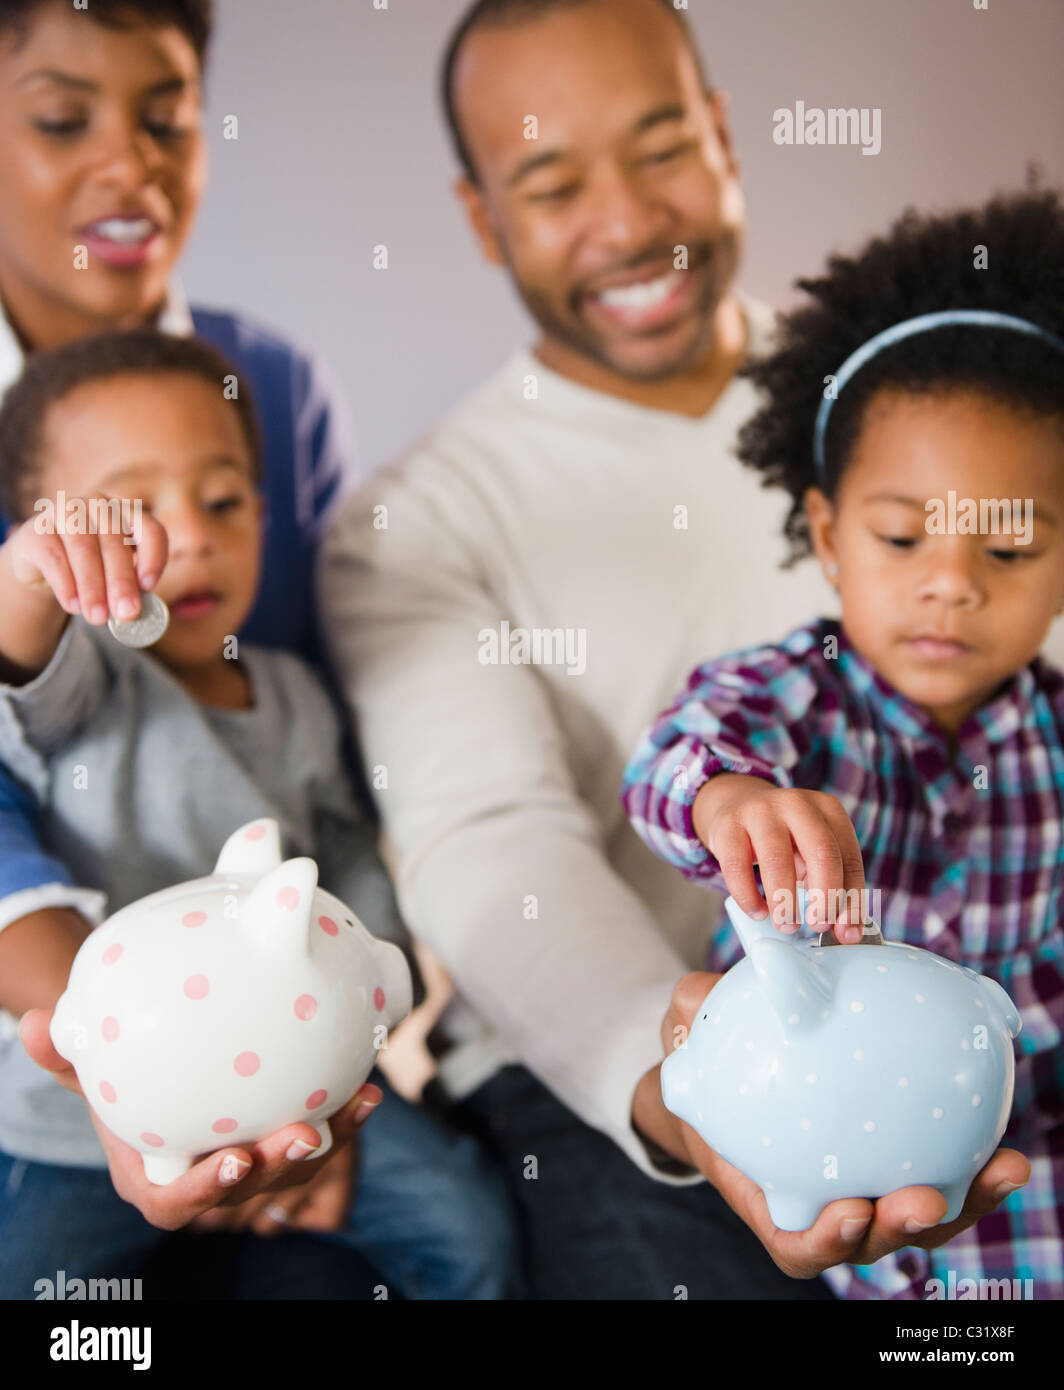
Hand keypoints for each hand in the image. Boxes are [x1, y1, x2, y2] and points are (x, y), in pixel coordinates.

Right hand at [8, 495, 167, 625]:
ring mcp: (65, 512)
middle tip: (126, 614)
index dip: (153, 557)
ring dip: (93, 586)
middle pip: (115, 542)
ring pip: (83, 548)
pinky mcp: (36, 529)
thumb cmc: (91, 571)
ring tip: (98, 617)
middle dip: (121, 582)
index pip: (150, 530)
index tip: (149, 586)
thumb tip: (134, 610)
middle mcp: (99, 506)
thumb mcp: (115, 576)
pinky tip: (73, 606)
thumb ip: (130, 587)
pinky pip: (54, 556)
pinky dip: (65, 584)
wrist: (43, 568)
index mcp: (128, 515)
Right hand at [19, 1007, 380, 1231]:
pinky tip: (368, 1087)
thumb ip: (66, 1054)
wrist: (158, 1064)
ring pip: (295, 1167)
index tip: (232, 1160)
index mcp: (156, 1174)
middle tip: (304, 1133)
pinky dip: (345, 1116)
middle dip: (281, 1167)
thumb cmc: (124, 1075)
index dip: (207, 1191)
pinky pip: (320, 1134)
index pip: (177, 1202)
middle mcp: (209, 1175)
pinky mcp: (284, 1135)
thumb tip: (32, 1024)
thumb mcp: (93, 1065)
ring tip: (358, 1104)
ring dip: (330, 1140)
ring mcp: (252, 1159)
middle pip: (250, 1188)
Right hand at [632, 972, 1031, 1279]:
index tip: (849, 1213)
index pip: (797, 1241)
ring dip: (966, 1204)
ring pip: (926, 1216)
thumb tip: (702, 1000)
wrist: (743, 1059)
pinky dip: (977, 1166)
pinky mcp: (908, 1155)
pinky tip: (1005, 1137)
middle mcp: (827, 1201)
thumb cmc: (711, 1052)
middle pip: (874, 1239)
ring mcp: (871, 1183)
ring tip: (1002, 1168)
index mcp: (769, 1190)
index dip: (824, 1241)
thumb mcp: (690, 1026)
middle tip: (923, 1200)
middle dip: (905, 1229)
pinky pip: (947, 1170)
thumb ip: (694, 1015)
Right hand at [692, 773, 865, 937]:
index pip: (848, 857)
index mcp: (829, 809)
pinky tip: (758, 912)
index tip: (845, 931)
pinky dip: (749, 897)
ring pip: (777, 862)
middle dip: (824, 898)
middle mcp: (797, 804)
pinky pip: (738, 868)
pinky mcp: (728, 825)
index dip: (850, 899)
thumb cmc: (785, 838)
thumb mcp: (815, 853)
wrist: (739, 806)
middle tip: (818, 926)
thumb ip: (834, 888)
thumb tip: (847, 932)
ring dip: (784, 903)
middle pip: (821, 853)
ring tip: (786, 924)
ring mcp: (760, 811)